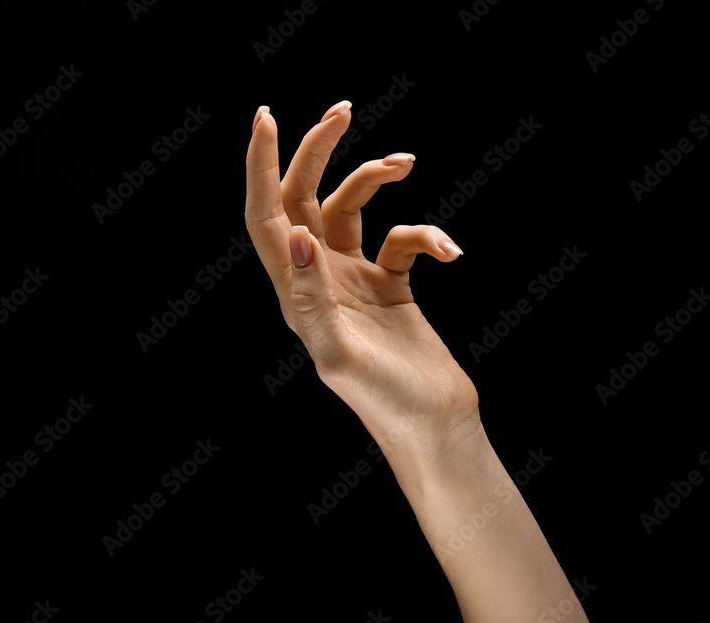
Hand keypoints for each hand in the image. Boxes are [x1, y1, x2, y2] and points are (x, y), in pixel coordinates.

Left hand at [245, 101, 480, 464]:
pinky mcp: (390, 285)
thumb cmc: (386, 401)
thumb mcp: (339, 353)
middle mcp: (319, 282)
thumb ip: (312, 297)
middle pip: (305, 199)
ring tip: (406, 163)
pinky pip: (402, 241)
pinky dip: (426, 235)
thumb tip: (295, 236)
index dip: (261, 167)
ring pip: (354, 209)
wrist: (435, 424)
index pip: (266, 217)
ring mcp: (355, 281)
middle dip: (319, 152)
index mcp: (297, 295)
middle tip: (342, 111)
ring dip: (376, 180)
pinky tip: (448, 253)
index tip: (267, 118)